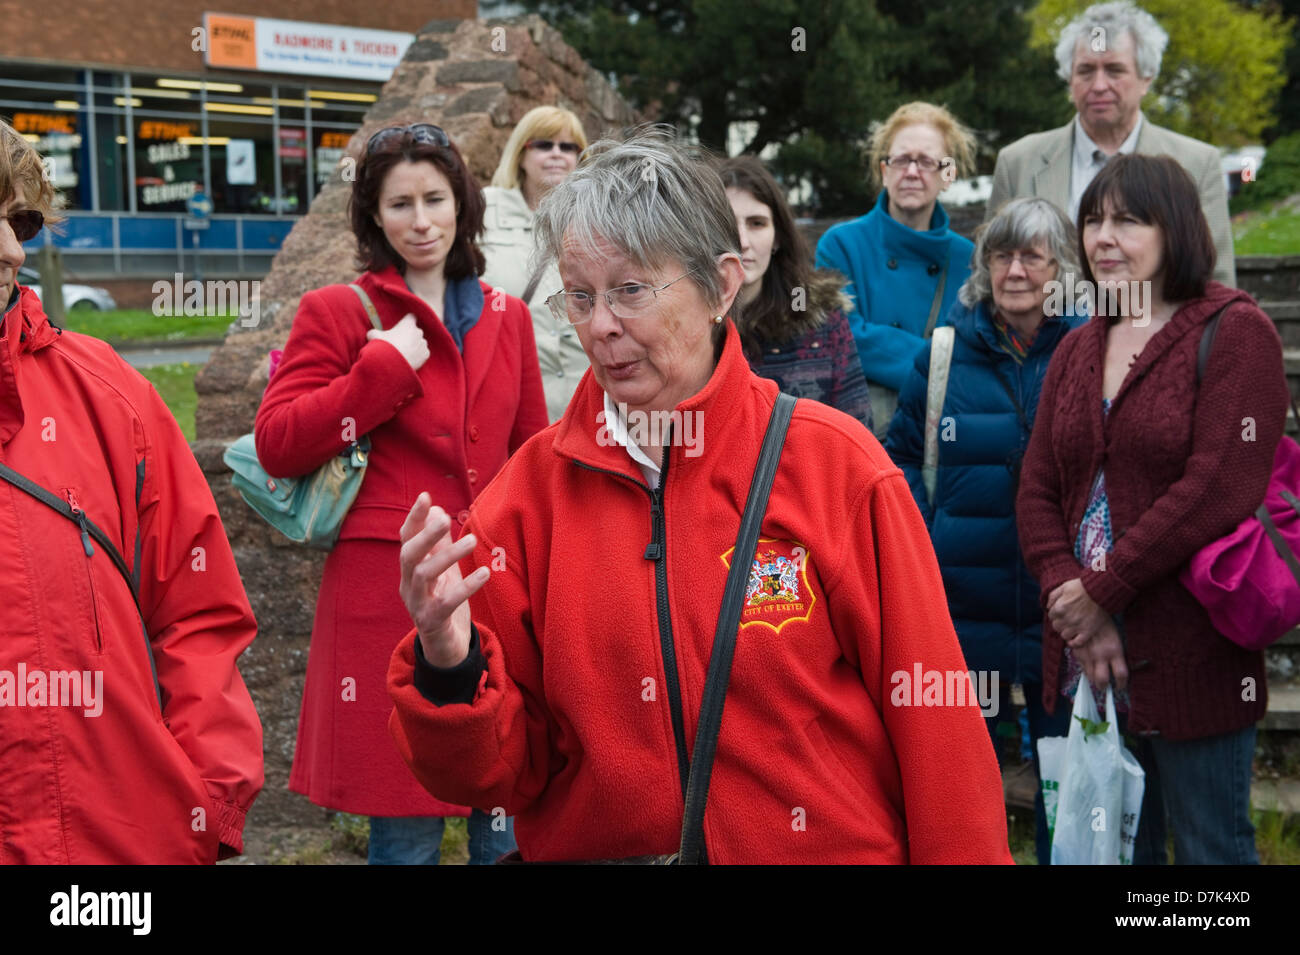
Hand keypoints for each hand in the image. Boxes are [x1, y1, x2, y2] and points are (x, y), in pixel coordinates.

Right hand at [367, 314, 429, 370]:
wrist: (393, 366)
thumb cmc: (384, 348)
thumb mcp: (373, 336)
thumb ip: (374, 332)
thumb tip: (371, 334)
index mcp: (408, 324)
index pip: (412, 316)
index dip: (407, 321)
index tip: (402, 326)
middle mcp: (418, 332)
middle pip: (415, 331)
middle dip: (409, 335)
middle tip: (399, 343)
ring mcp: (423, 343)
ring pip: (420, 342)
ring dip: (414, 345)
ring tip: (404, 353)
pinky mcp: (426, 354)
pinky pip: (423, 353)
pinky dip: (418, 355)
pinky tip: (409, 359)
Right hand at [398, 493, 489, 666]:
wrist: (444, 647)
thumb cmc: (442, 602)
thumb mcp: (441, 570)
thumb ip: (438, 544)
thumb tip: (436, 509)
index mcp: (409, 570)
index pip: (406, 539)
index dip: (414, 518)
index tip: (426, 497)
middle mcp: (408, 585)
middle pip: (408, 555)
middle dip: (425, 535)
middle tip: (445, 519)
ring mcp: (417, 605)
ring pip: (424, 575)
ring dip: (447, 556)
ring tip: (471, 540)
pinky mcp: (432, 623)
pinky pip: (446, 603)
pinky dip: (465, 587)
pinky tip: (484, 574)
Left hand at [1047, 578, 1109, 645]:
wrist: (1100, 591)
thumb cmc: (1082, 587)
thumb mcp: (1064, 586)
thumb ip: (1053, 596)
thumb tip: (1047, 606)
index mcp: (1060, 608)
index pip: (1051, 616)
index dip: (1055, 614)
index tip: (1061, 612)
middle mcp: (1066, 619)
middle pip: (1056, 626)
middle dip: (1060, 623)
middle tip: (1066, 619)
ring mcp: (1077, 626)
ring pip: (1064, 635)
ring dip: (1066, 632)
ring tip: (1071, 627)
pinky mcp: (1087, 631)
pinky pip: (1077, 643)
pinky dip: (1074, 642)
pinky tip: (1075, 638)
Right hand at [1073, 618, 1127, 693]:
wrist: (1087, 608)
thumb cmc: (1104, 620)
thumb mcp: (1116, 635)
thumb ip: (1116, 652)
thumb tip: (1118, 666)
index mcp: (1115, 650)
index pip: (1121, 675)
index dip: (1122, 684)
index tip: (1120, 686)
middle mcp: (1101, 654)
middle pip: (1102, 680)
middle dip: (1104, 687)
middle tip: (1105, 687)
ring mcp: (1087, 654)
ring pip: (1090, 676)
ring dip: (1093, 680)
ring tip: (1096, 679)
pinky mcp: (1076, 651)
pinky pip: (1081, 666)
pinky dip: (1085, 669)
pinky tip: (1088, 666)